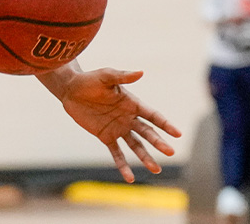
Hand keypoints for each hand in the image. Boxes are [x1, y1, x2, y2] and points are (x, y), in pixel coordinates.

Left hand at [56, 68, 181, 182]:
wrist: (71, 90)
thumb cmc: (90, 80)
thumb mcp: (106, 76)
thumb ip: (122, 76)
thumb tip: (141, 72)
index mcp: (132, 103)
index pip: (153, 116)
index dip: (165, 124)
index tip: (178, 134)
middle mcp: (128, 118)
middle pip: (147, 133)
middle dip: (159, 142)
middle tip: (170, 152)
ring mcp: (118, 128)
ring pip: (136, 146)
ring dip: (145, 157)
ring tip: (156, 170)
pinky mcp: (106, 136)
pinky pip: (117, 153)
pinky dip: (123, 165)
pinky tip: (129, 178)